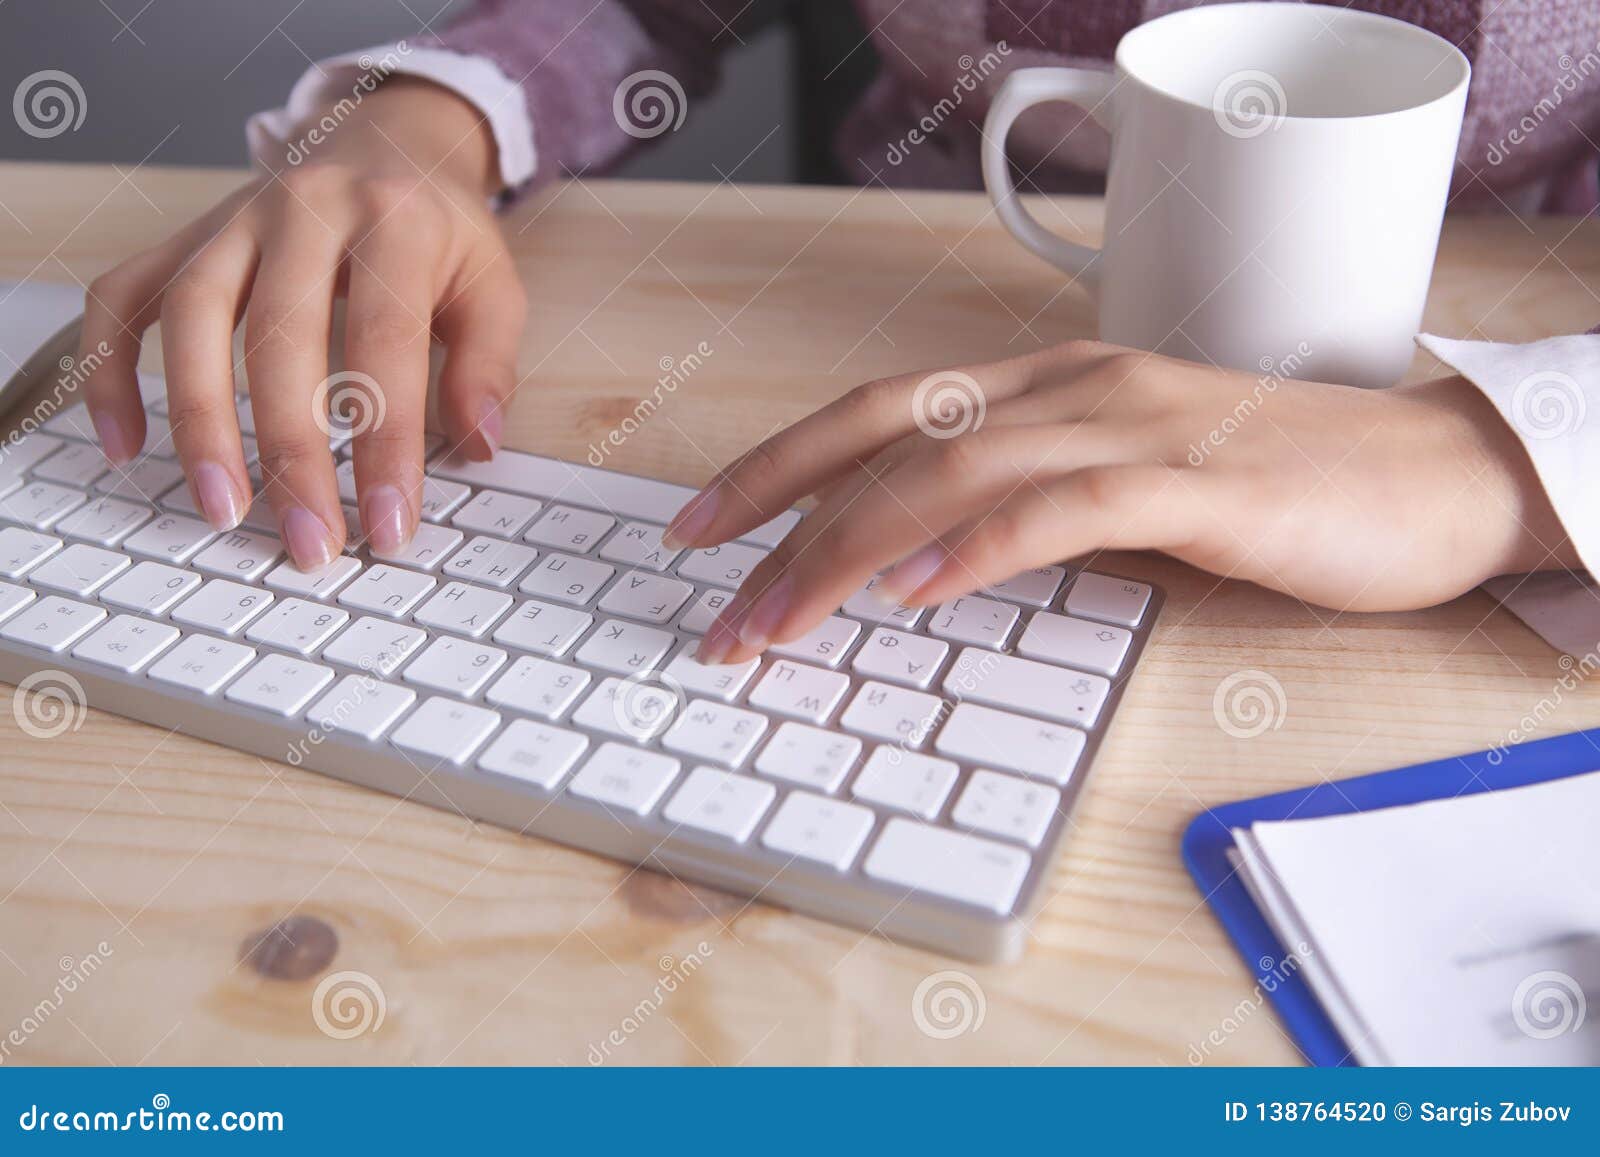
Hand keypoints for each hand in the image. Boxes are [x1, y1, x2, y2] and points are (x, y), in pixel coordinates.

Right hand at [77, 78, 524, 567]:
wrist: (392, 140)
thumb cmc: (441, 230)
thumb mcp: (493, 283)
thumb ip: (488, 364)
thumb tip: (479, 445)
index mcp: (394, 221)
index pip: (386, 344)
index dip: (385, 443)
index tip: (388, 524)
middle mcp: (304, 209)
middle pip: (280, 336)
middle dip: (291, 451)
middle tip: (307, 539)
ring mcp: (233, 219)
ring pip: (191, 316)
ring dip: (199, 420)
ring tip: (220, 507)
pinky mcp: (185, 235)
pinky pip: (122, 295)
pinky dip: (109, 367)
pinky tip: (123, 442)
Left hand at [667, 340, 1576, 664]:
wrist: (1431, 473)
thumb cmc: (1272, 487)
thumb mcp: (1122, 486)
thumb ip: (1028, 506)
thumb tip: (918, 565)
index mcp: (1046, 386)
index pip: (879, 413)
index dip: (777, 465)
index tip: (700, 527)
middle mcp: (1073, 389)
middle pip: (889, 439)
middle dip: (783, 522)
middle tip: (716, 607)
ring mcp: (1134, 426)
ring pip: (954, 470)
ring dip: (849, 550)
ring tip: (779, 621)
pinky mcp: (1198, 484)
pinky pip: (1067, 507)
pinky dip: (982, 544)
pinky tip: (917, 589)